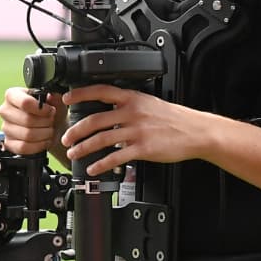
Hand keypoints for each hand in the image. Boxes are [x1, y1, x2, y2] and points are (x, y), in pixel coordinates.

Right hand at [0, 88, 61, 155]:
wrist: (51, 126)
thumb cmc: (49, 111)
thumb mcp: (54, 100)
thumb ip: (54, 96)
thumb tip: (51, 96)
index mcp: (12, 95)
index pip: (25, 102)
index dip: (41, 109)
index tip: (50, 111)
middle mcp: (5, 110)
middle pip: (27, 120)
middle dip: (45, 122)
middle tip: (51, 121)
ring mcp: (5, 128)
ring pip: (27, 135)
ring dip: (44, 134)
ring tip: (49, 130)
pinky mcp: (8, 143)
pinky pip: (23, 147)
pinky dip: (38, 146)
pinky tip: (44, 140)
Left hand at [61, 85, 206, 176]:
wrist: (195, 131)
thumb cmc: (174, 119)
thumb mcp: (149, 103)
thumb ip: (128, 106)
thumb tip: (108, 112)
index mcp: (132, 98)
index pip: (101, 91)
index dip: (80, 94)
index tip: (66, 100)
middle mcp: (132, 113)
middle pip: (95, 120)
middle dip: (75, 131)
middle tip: (65, 138)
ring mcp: (137, 131)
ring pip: (101, 139)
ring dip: (83, 148)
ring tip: (74, 154)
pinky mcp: (143, 149)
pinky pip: (116, 157)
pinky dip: (101, 164)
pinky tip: (93, 169)